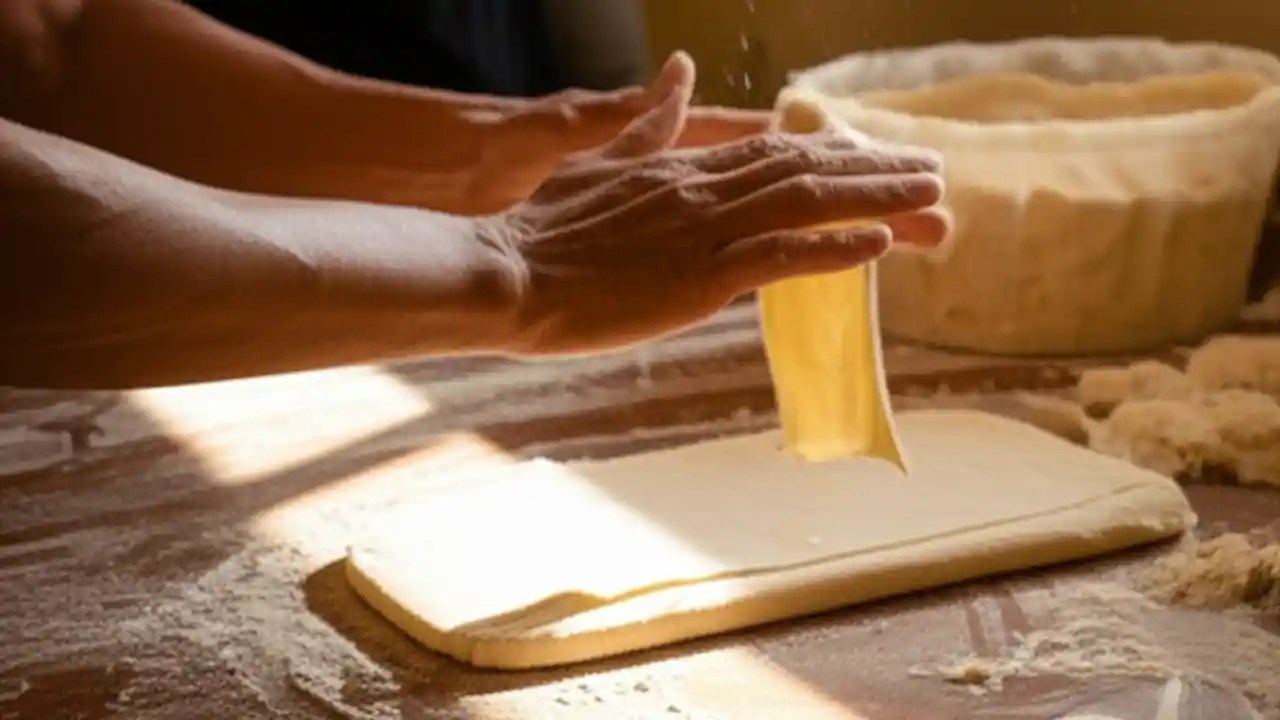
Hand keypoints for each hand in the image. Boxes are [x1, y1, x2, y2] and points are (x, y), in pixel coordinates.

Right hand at [483, 59, 949, 354]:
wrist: (506, 273)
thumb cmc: (543, 231)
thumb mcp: (599, 161)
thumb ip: (646, 124)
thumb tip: (681, 74)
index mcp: (682, 168)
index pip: (776, 153)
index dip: (835, 153)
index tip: (880, 156)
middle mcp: (704, 191)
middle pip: (807, 170)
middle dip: (875, 169)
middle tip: (934, 171)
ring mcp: (704, 232)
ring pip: (807, 205)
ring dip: (874, 199)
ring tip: (931, 196)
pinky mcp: (699, 277)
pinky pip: (778, 257)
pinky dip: (831, 248)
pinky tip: (877, 245)